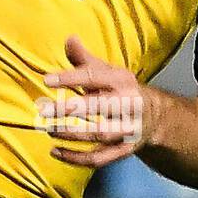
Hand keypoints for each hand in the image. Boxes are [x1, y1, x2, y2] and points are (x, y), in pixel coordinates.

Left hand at [36, 35, 152, 167]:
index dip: (69, 78)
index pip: (94, 77)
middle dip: (70, 109)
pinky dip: (76, 159)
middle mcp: (128, 105)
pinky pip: (99, 159)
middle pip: (99, 107)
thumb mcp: (107, 71)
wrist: (154, 117)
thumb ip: (84, 59)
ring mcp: (128, 129)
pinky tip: (55, 152)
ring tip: (48, 130)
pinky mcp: (124, 150)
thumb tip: (69, 38)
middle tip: (43, 110)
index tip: (45, 80)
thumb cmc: (120, 90)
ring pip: (99, 135)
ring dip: (72, 134)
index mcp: (122, 81)